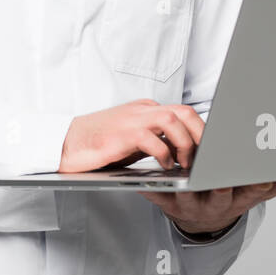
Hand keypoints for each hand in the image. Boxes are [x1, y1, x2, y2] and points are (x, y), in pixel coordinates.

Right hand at [58, 99, 201, 172]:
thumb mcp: (134, 140)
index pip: (183, 112)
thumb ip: (157, 140)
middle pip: (183, 112)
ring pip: (171, 120)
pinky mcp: (120, 135)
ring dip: (185, 143)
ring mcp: (131, 120)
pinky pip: (151, 138)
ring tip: (185, 163)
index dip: (201, 131)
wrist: (66, 143)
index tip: (210, 151)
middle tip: (205, 157)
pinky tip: (164, 165)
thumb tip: (182, 153)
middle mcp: (141, 111)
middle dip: (201, 135)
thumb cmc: (99, 144)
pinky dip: (163, 152)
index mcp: (146, 109)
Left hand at [141, 175, 275, 235]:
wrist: (199, 219)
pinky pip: (155, 193)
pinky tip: (143, 177)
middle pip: (220, 191)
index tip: (260, 177)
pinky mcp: (166, 198)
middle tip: (222, 172)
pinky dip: (149, 186)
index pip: (250, 190)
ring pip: (189, 191)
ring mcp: (190, 200)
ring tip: (184, 166)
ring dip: (186, 181)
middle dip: (222, 182)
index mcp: (238, 195)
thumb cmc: (230, 193)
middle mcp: (215, 199)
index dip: (254, 184)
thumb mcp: (259, 190)